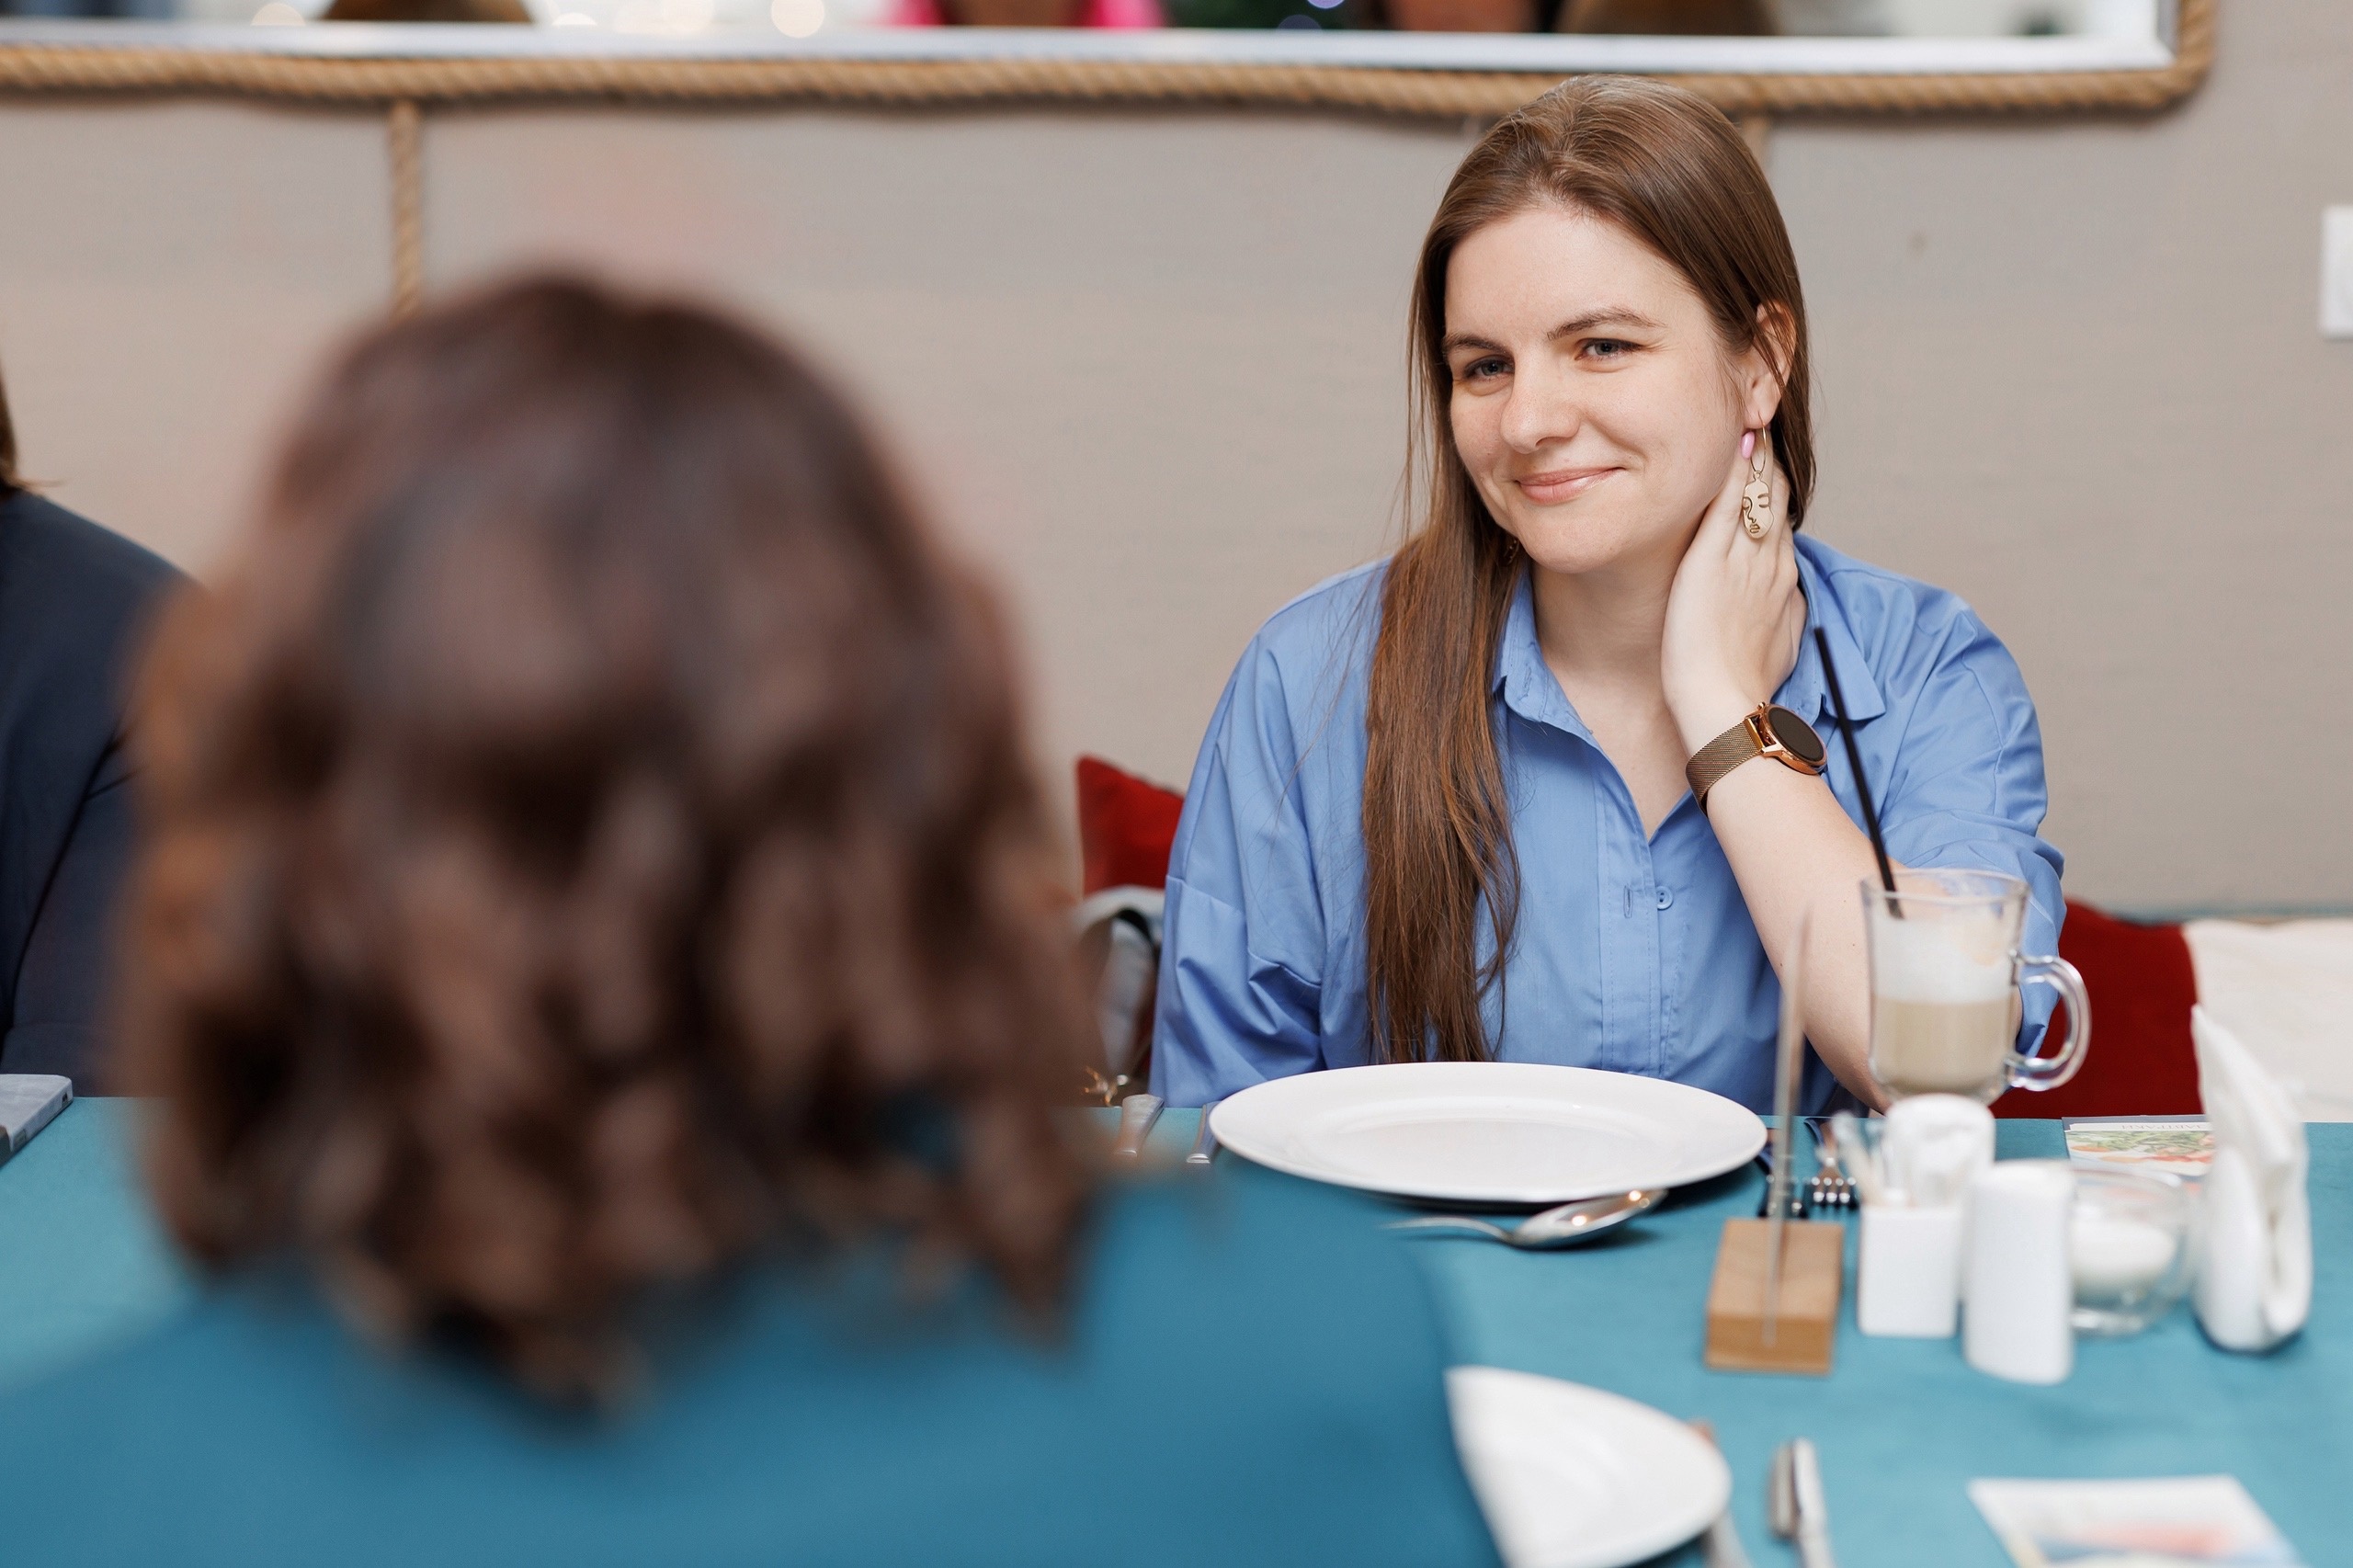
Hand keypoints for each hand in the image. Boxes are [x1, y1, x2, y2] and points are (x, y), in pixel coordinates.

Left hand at [1661, 430, 1805, 753]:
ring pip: (1758, 491)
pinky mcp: (1713, 560)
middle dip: (1769, 459)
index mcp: (1783, 582)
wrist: (1724, 702)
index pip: (1781, 523)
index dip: (1776, 489)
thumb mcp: (1775, 645)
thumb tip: (1786, 604)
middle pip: (1776, 497)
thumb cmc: (1741, 684)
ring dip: (1756, 453)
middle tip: (1762, 420)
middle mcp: (1770, 563)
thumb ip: (1780, 615)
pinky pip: (1729, 502)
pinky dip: (1735, 469)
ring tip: (1751, 414)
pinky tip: (1735, 439)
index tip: (1769, 463)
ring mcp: (1744, 558)